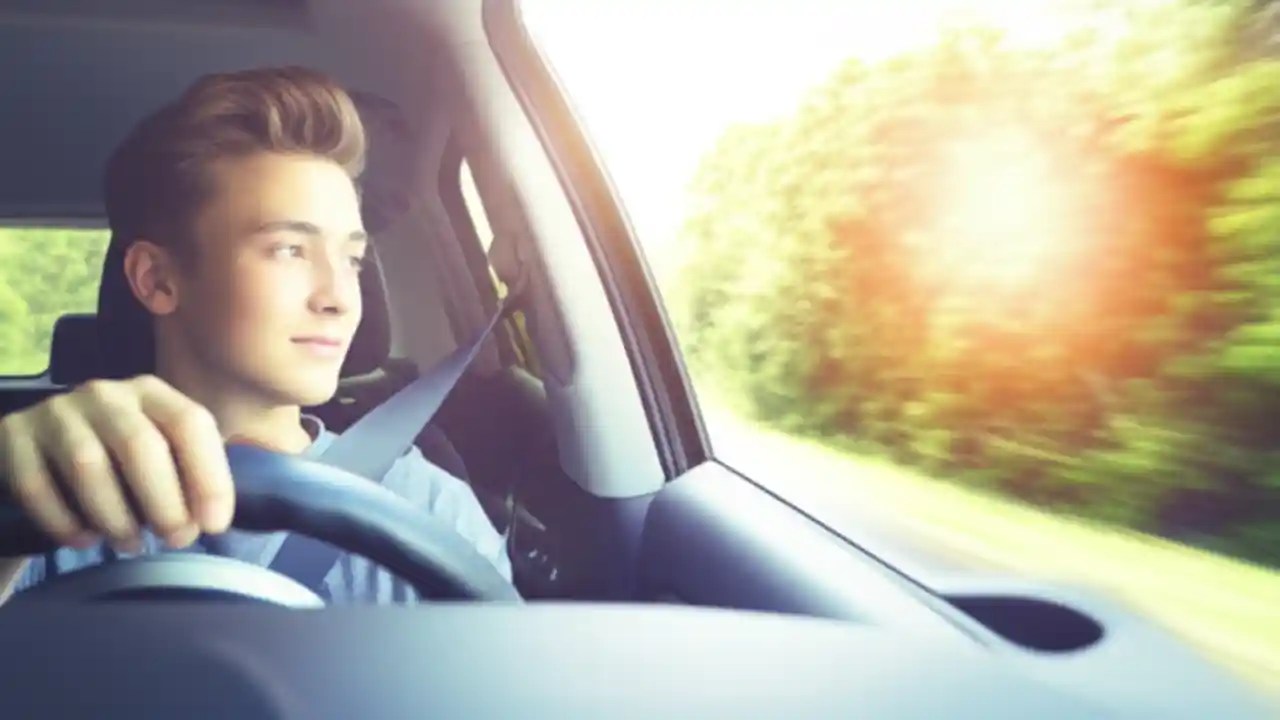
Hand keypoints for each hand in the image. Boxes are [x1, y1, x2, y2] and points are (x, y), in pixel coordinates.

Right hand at [0, 375, 233, 552]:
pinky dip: (64, 520)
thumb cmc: (119, 460)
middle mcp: (106, 393)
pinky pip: (37, 484)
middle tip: (176, 539)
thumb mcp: (161, 451)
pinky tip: (84, 539)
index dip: (208, 475)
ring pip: (89, 466)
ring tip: (131, 544)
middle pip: (140, 444)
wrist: (38, 452)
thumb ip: (197, 468)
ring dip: (116, 516)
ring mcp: (56, 411)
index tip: (216, 524)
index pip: (190, 423)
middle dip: (164, 501)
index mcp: (152, 392)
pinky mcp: (13, 436)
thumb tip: (244, 510)